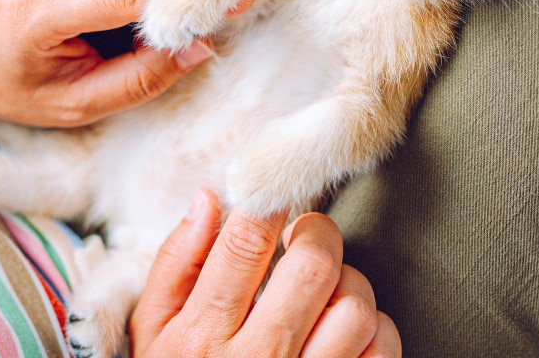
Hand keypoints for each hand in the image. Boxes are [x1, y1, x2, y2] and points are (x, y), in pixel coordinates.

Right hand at [130, 189, 401, 357]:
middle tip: (305, 237)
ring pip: (358, 303)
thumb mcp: (153, 336)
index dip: (268, 201)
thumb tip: (209, 199)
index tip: (271, 196)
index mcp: (203, 336)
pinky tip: (344, 333)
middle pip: (315, 262)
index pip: (246, 240)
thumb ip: (177, 264)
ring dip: (348, 284)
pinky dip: (375, 329)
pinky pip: (385, 347)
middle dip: (316, 232)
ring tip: (325, 292)